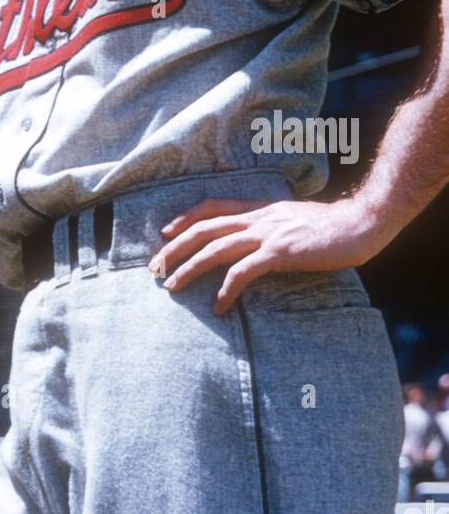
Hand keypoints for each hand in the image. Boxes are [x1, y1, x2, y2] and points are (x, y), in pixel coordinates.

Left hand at [148, 196, 386, 314]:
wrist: (359, 223)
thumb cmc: (331, 228)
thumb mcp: (292, 220)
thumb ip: (271, 228)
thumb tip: (257, 244)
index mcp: (259, 209)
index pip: (212, 207)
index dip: (185, 218)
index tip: (165, 233)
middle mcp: (258, 218)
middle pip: (204, 228)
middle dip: (175, 248)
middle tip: (155, 268)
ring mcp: (267, 234)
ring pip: (216, 249)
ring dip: (189, 268)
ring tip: (172, 287)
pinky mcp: (280, 253)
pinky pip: (244, 272)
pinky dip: (227, 289)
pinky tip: (220, 306)